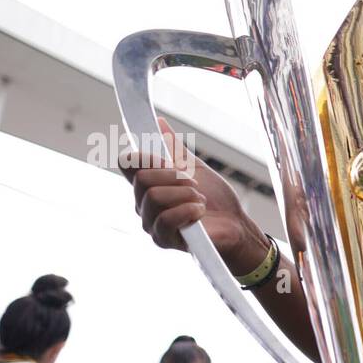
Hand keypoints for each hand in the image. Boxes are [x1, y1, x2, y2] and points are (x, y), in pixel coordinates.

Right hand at [123, 117, 267, 271]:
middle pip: (142, 179)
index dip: (146, 157)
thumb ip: (174, 148)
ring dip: (185, 195)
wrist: (235, 224)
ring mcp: (151, 223)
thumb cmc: (214, 198)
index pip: (127, 163)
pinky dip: (188, 211)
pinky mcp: (163, 240)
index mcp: (148, 184)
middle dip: (174, 177)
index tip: (169, 161)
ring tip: (200, 200)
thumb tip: (159, 122)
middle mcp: (143, 203)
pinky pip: (166, 219)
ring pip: (154, 197)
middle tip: (194, 185)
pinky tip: (199, 212)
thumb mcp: (195, 167)